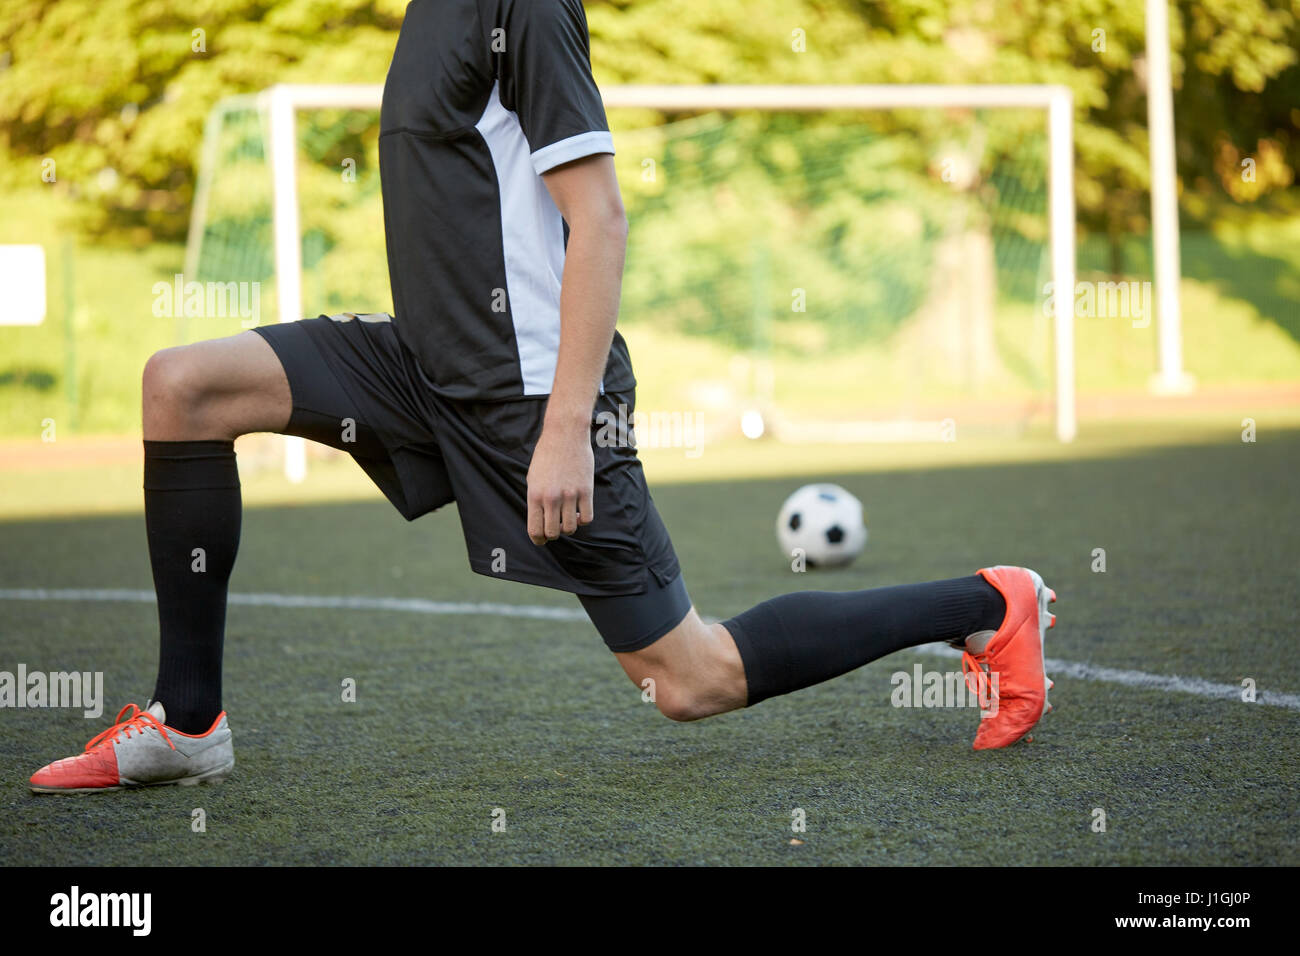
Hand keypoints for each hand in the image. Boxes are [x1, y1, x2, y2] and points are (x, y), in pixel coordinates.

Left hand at [526, 420, 593, 544]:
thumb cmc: (546, 456)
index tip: (542, 540)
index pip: (535, 530)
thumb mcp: (533, 478)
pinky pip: (587, 518)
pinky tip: (579, 511)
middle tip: (556, 527)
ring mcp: (570, 495)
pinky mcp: (586, 490)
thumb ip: (536, 500)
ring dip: (569, 527)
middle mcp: (551, 498)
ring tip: (568, 517)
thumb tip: (541, 522)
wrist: (565, 435)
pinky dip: (583, 519)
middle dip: (554, 534)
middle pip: (553, 533)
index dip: (539, 540)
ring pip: (571, 528)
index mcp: (534, 495)